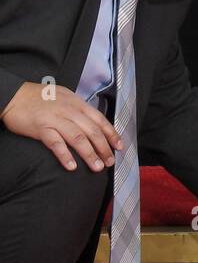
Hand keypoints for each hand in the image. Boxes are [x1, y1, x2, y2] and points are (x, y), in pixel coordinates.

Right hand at [0, 81, 121, 170]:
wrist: (13, 95)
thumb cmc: (40, 98)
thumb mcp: (65, 98)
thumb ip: (79, 109)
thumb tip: (94, 123)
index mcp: (77, 104)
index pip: (100, 120)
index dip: (111, 134)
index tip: (119, 147)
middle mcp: (69, 111)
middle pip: (92, 131)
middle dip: (104, 148)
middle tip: (110, 162)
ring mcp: (55, 119)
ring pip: (78, 138)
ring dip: (89, 154)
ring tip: (97, 167)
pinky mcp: (41, 128)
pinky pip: (56, 143)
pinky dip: (65, 155)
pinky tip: (72, 166)